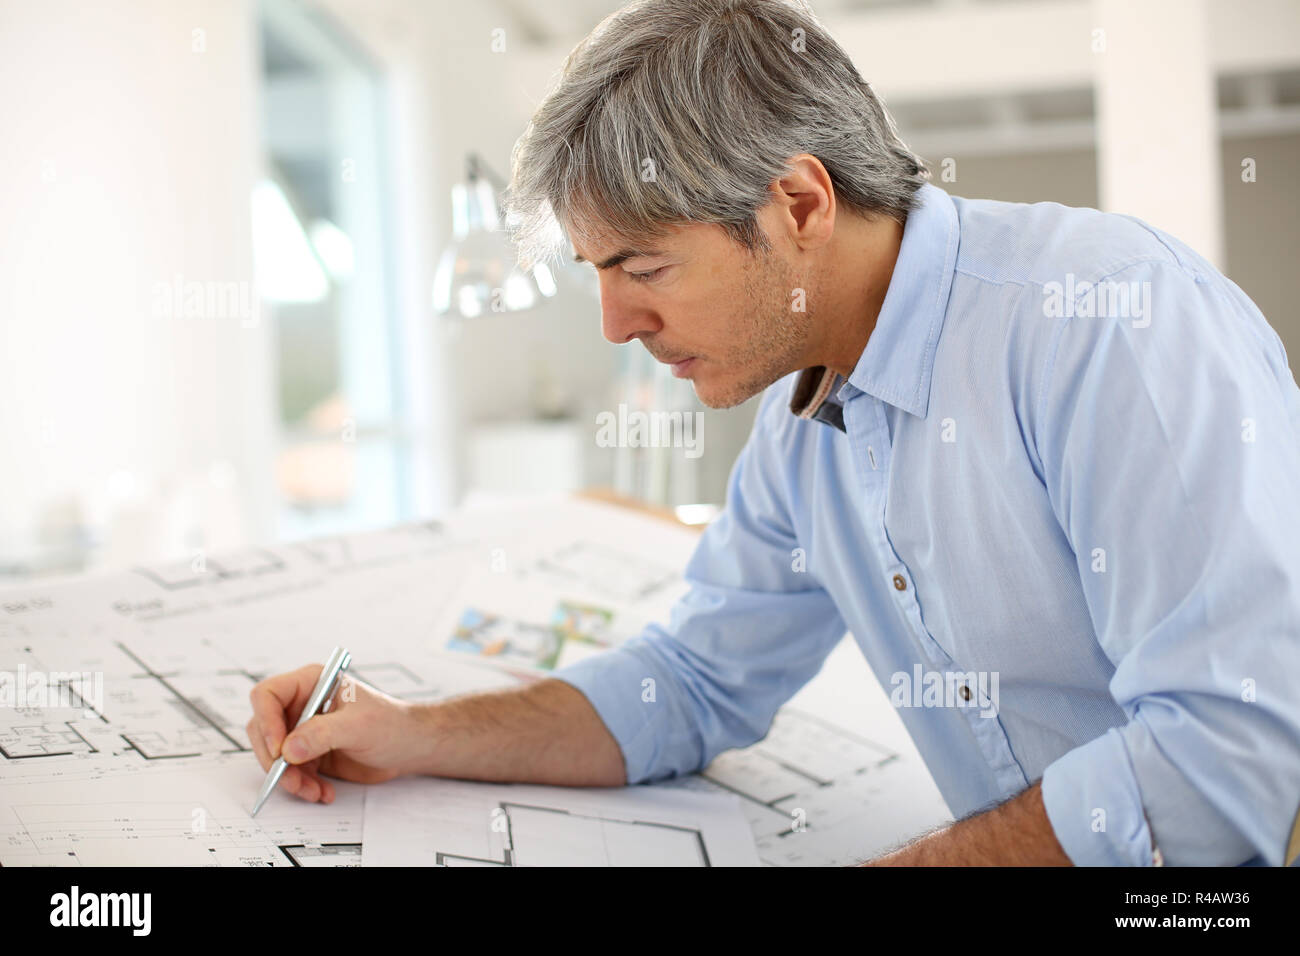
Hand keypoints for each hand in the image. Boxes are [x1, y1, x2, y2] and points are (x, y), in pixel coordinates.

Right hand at [246, 664, 425, 804]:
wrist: (411, 747)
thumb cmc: (393, 724)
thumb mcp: (359, 726)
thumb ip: (322, 734)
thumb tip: (288, 749)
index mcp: (312, 683)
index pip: (268, 695)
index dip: (266, 722)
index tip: (279, 750)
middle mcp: (303, 704)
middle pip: (264, 729)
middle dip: (275, 759)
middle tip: (292, 779)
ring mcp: (304, 730)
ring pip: (274, 756)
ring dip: (289, 778)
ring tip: (313, 791)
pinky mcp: (310, 753)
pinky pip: (291, 772)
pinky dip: (302, 785)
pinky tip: (323, 792)